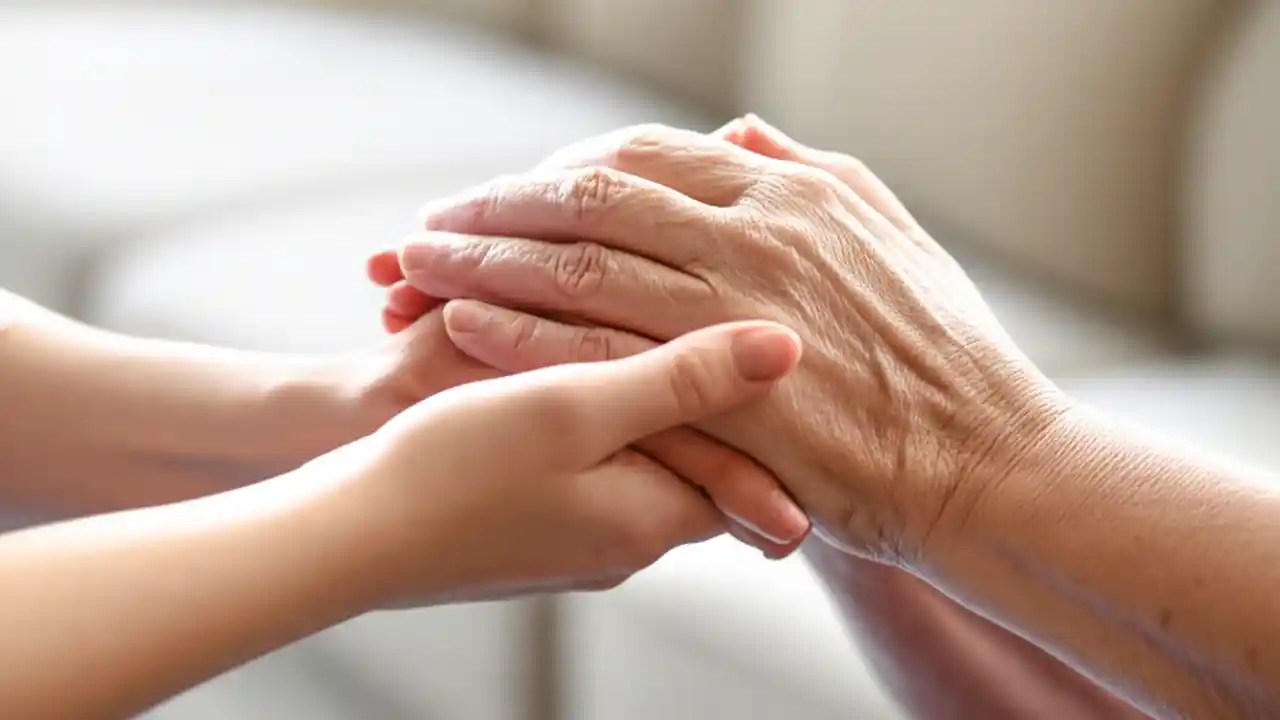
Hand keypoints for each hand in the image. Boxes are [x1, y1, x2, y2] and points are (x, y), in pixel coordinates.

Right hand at [331, 321, 801, 605]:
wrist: (344, 532)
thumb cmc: (452, 468)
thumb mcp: (576, 407)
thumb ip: (684, 377)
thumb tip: (791, 347)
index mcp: (655, 518)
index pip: (756, 463)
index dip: (777, 404)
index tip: (794, 346)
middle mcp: (629, 540)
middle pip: (704, 455)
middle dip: (712, 392)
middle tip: (736, 327)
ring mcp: (582, 537)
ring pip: (643, 448)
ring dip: (645, 390)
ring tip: (645, 329)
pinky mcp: (538, 522)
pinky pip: (592, 457)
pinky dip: (595, 408)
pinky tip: (571, 366)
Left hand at [390, 119, 1066, 566]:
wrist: (985, 461)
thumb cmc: (945, 359)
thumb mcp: (886, 233)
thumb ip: (807, 171)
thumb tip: (739, 131)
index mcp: (786, 192)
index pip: (639, 158)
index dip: (557, 171)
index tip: (505, 192)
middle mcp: (749, 234)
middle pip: (587, 201)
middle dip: (496, 207)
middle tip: (429, 222)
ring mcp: (729, 310)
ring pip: (576, 265)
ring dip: (484, 261)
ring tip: (413, 265)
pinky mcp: (715, 390)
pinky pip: (594, 349)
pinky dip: (520, 329)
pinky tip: (462, 324)